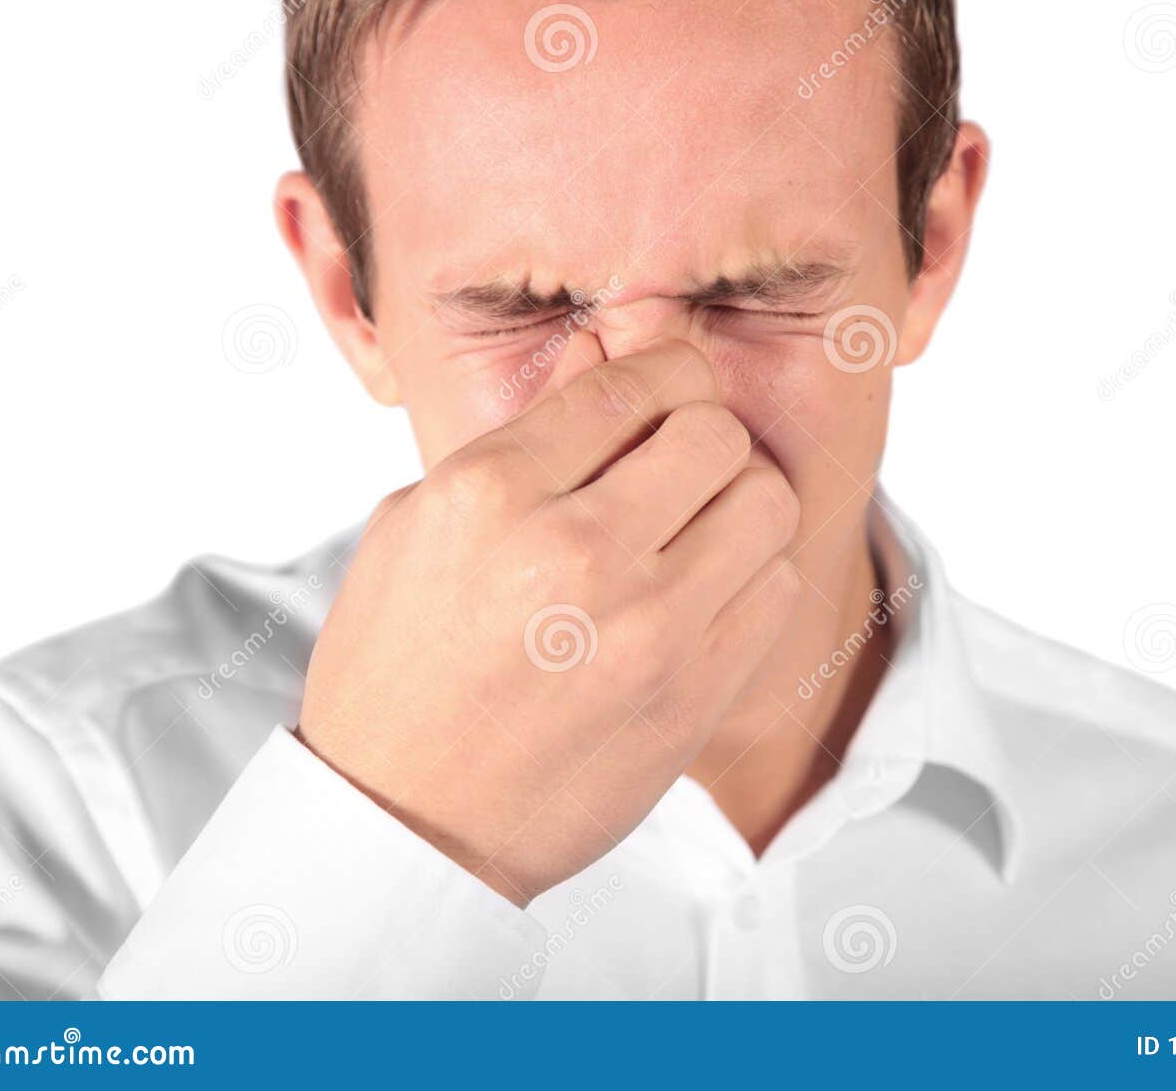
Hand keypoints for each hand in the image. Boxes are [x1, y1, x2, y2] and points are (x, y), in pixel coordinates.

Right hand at [297, 336, 802, 903]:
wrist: (407, 821)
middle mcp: (576, 549)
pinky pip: (777, 592)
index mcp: (491, 492)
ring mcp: (646, 629)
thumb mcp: (418, 527)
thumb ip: (522, 439)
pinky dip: (753, 579)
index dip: (664, 377)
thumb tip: (603, 354)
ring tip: (697, 532)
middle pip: (717, 433)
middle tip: (677, 471)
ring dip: (739, 505)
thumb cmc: (398, 667)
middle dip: (703, 438)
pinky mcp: (693, 695)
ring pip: (766, 505)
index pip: (634, 381)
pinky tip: (705, 596)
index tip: (660, 401)